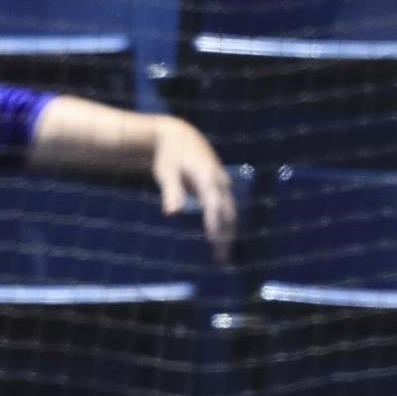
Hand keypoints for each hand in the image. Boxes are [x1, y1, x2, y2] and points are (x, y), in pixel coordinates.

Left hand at [151, 116, 236, 263]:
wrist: (179, 136)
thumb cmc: (169, 156)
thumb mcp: (166, 172)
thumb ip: (171, 192)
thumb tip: (172, 213)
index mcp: (207, 176)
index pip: (214, 204)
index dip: (215, 223)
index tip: (214, 242)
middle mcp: (220, 180)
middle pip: (227, 211)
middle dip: (226, 235)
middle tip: (221, 259)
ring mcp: (223, 183)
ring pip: (231, 212)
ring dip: (229, 233)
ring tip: (224, 256)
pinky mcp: (221, 187)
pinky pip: (227, 209)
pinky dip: (227, 225)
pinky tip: (222, 241)